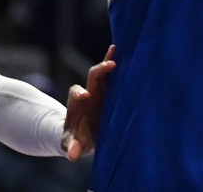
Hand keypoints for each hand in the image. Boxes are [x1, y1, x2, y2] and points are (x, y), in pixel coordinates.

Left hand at [63, 45, 116, 160]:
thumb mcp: (73, 144)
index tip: (85, 96)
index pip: (77, 93)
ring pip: (106, 71)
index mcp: (79, 105)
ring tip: (119, 48)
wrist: (81, 134)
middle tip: (111, 65)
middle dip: (100, 70)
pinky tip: (131, 51)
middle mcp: (91, 92)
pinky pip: (118, 75)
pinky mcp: (112, 91)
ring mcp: (102, 90)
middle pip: (93, 76)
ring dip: (111, 60)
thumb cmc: (77, 140)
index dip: (79, 93)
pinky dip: (122, 64)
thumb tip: (71, 155)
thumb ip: (72, 147)